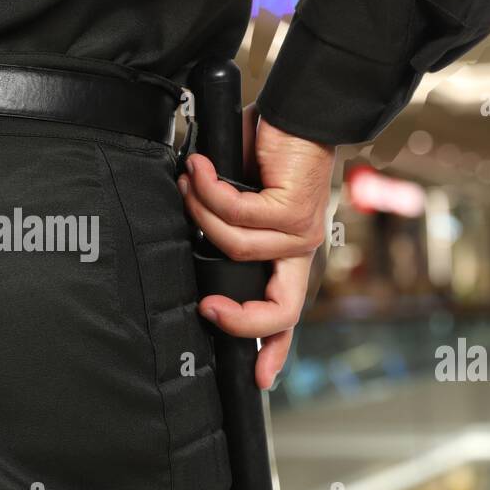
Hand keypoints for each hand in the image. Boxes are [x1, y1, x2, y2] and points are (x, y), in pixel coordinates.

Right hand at [177, 104, 335, 387]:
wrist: (297, 111)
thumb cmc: (266, 151)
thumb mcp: (242, 200)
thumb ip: (223, 228)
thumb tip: (187, 243)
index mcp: (289, 255)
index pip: (286, 314)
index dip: (273, 348)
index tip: (257, 378)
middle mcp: (301, 249)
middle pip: (282, 311)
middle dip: (242, 319)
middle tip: (208, 308)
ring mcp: (301, 232)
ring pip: (237, 249)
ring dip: (202, 215)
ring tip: (191, 184)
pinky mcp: (294, 209)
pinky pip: (237, 216)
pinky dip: (208, 191)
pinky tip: (201, 169)